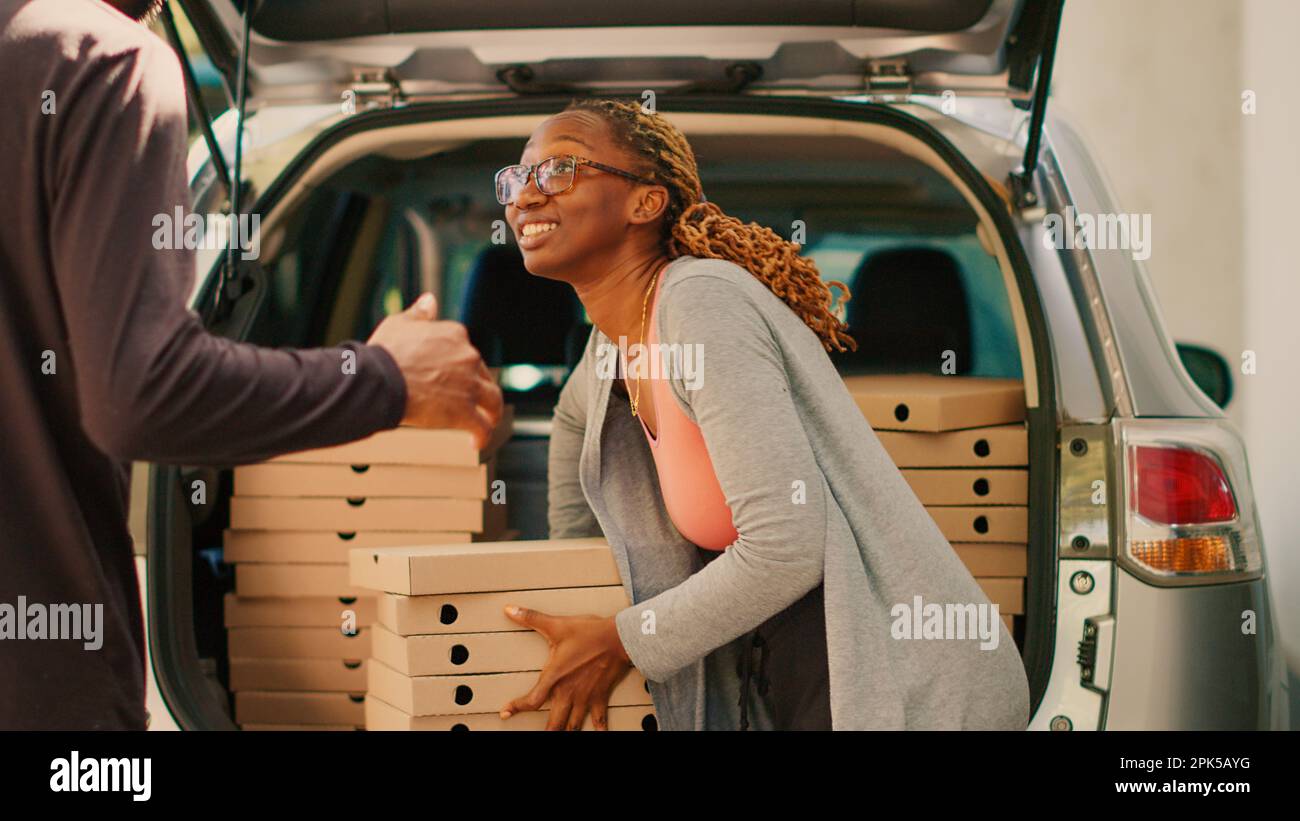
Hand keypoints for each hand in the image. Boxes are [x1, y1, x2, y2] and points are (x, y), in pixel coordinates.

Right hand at [367, 293, 503, 448]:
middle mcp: (468, 357)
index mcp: (455, 335)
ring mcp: (469, 386)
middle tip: (470, 399)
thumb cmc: (385, 353)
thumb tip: (430, 301)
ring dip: (492, 411)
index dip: (460, 364)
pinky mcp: (465, 412)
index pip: (466, 349)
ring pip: (492, 400)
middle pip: (481, 374)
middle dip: (477, 386)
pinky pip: (482, 427)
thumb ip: (419, 314)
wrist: (380, 380)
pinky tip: (476, 442)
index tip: (453, 374)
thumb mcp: (400, 324)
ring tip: (488, 420)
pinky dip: (483, 436)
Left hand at [499, 606, 633, 730]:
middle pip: (554, 723)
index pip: (532, 700)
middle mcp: (568, 692)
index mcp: (555, 677)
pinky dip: (598, 728)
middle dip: (546, 731)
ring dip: (567, 731)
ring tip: (561, 735)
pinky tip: (598, 732)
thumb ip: (531, 618)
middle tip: (540, 735)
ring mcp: (585, 697)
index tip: (506, 712)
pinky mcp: (600, 696)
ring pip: (573, 724)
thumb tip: (510, 610)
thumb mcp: (557, 625)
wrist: (618, 638)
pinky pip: (599, 718)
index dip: (516, 708)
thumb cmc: (589, 632)